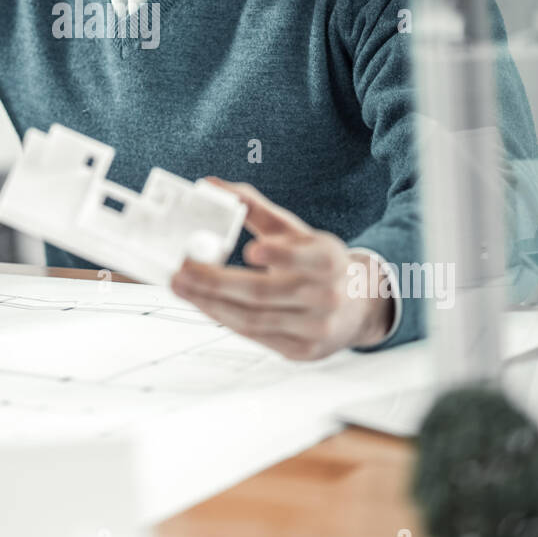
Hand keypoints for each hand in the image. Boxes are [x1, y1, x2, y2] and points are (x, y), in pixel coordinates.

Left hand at [170, 179, 393, 359]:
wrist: (356, 307)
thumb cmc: (315, 262)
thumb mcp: (294, 231)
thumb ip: (254, 207)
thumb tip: (210, 185)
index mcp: (332, 260)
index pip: (311, 259)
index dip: (282, 254)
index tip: (251, 249)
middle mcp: (329, 297)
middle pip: (266, 293)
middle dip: (217, 283)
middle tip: (181, 271)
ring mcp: (316, 329)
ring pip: (254, 319)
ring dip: (211, 304)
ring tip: (181, 287)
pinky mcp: (301, 351)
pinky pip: (255, 336)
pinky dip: (225, 318)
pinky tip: (203, 304)